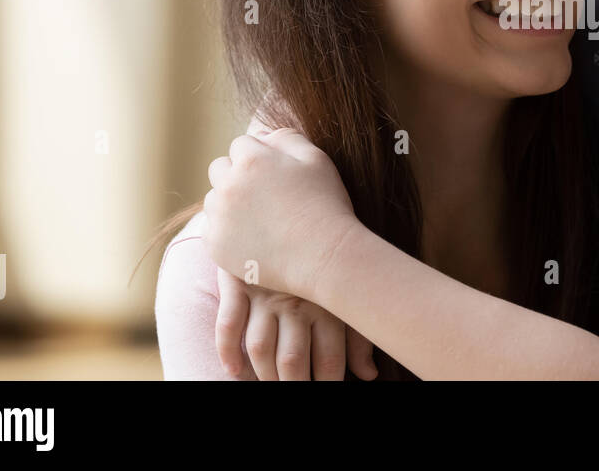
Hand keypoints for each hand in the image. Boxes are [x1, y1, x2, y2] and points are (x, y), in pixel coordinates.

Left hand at [204, 128, 359, 299]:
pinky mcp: (215, 245)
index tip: (275, 174)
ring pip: (213, 198)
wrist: (324, 256)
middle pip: (219, 168)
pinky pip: (211, 229)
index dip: (259, 157)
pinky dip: (227, 231)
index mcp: (252, 160)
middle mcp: (229, 185)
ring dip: (229, 202)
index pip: (241, 145)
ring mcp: (219, 217)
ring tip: (260, 217)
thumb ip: (287, 138)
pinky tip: (253, 237)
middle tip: (263, 194)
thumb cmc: (325, 204)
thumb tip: (263, 135)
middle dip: (236, 175)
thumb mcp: (316, 159)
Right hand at [215, 267, 377, 379]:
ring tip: (270, 386)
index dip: (328, 384)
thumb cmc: (325, 259)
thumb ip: (358, 337)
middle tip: (298, 393)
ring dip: (264, 374)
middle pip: (292, 359)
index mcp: (328, 303)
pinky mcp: (237, 282)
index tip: (327, 391)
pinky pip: (228, 322)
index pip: (329, 359)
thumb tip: (370, 375)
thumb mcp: (345, 294)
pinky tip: (234, 370)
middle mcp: (297, 300)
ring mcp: (265, 292)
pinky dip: (228, 349)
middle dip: (294, 386)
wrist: (286, 206)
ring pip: (260, 346)